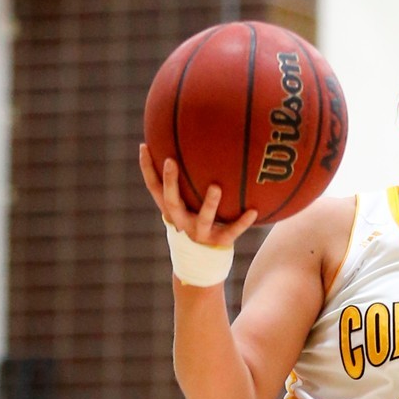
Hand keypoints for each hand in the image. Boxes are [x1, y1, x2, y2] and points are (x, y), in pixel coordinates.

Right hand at [139, 144, 257, 246]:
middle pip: (171, 200)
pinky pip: (232, 230)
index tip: (145, 145)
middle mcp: (181, 220)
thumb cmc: (196, 219)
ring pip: (204, 218)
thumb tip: (194, 139)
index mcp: (172, 209)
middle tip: (171, 161)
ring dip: (209, 203)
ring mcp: (200, 232)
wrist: (203, 260)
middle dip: (170, 181)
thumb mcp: (187, 201)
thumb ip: (188, 177)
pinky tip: (253, 211)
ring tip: (216, 187)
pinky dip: (243, 221)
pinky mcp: (219, 241)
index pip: (153, 187)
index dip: (147, 168)